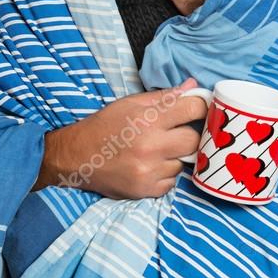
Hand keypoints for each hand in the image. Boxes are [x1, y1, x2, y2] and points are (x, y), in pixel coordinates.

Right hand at [31, 77, 206, 198]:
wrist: (75, 157)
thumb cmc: (105, 126)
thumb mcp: (131, 103)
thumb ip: (165, 96)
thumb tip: (193, 87)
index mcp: (148, 119)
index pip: (194, 109)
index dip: (201, 107)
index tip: (200, 109)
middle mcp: (150, 146)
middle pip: (195, 140)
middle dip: (190, 135)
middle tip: (177, 133)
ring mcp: (149, 171)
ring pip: (184, 162)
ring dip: (175, 156)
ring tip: (157, 150)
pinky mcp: (145, 190)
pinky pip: (172, 181)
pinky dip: (165, 174)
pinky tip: (150, 166)